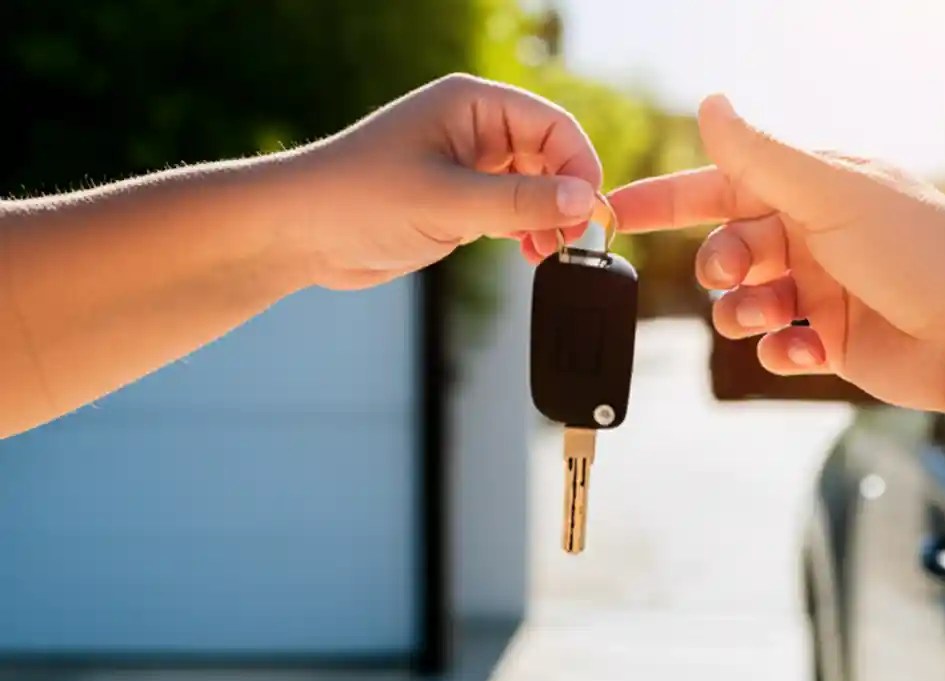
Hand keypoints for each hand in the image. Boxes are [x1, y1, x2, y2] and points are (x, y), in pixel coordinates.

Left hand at [287, 73, 601, 289]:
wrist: (299, 233)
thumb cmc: (357, 199)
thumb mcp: (447, 202)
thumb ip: (520, 202)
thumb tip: (583, 201)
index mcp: (472, 105)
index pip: (552, 126)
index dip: (579, 166)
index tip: (588, 212)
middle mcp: (475, 129)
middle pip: (550, 156)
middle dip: (565, 197)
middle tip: (569, 241)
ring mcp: (468, 166)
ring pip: (535, 187)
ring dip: (548, 218)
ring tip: (547, 252)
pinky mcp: (459, 201)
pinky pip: (512, 210)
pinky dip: (527, 231)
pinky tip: (530, 253)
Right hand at [608, 96, 944, 411]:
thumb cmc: (922, 252)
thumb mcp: (831, 192)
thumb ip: (760, 157)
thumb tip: (710, 103)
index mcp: (815, 187)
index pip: (725, 184)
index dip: (669, 199)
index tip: (617, 212)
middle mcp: (817, 235)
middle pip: (730, 247)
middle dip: (721, 264)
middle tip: (735, 275)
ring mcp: (825, 290)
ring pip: (746, 302)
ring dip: (743, 312)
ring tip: (767, 317)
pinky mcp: (835, 343)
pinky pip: (778, 349)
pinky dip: (778, 353)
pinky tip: (800, 351)